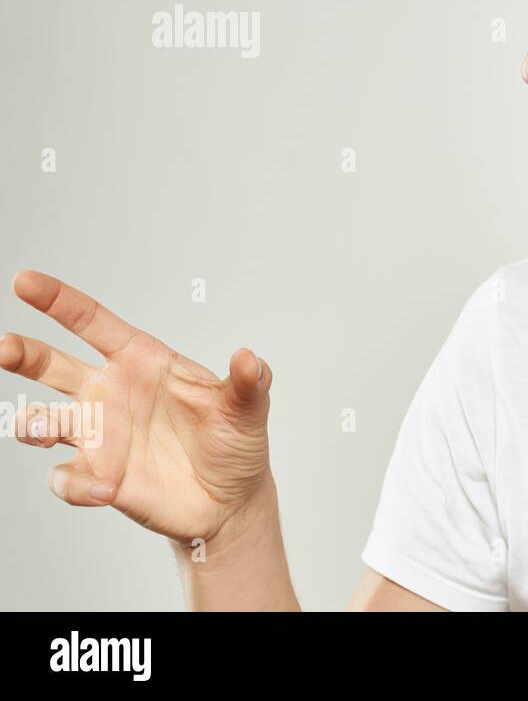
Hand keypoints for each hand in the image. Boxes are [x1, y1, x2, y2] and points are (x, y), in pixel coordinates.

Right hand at [2, 271, 274, 545]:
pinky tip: (104, 489)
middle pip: (50, 365)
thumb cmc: (235, 442)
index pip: (93, 323)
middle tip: (4, 346)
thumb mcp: (249, 409)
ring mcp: (100, 435)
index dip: (58, 301)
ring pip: (41, 422)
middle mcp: (111, 392)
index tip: (24, 281)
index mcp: (142, 362)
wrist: (231, 500)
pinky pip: (65, 479)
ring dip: (32, 425)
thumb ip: (249, 382)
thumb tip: (250, 357)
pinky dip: (75, 485)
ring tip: (43, 430)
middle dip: (22, 354)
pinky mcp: (96, 477)